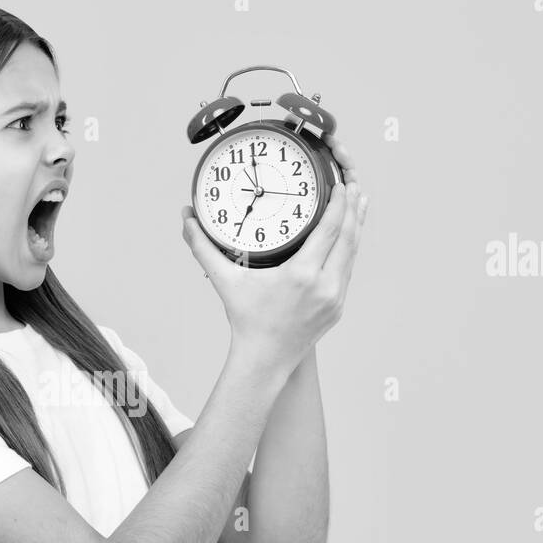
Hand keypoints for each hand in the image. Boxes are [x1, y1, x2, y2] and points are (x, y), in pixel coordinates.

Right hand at [180, 135, 368, 375]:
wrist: (264, 359)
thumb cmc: (245, 320)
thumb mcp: (225, 281)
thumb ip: (203, 248)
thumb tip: (186, 218)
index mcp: (301, 275)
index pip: (330, 229)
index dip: (339, 203)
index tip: (339, 183)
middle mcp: (324, 286)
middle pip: (349, 237)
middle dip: (353, 208)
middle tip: (352, 183)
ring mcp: (335, 298)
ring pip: (353, 253)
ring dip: (356, 226)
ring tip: (357, 202)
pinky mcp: (338, 307)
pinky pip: (348, 270)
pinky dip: (350, 249)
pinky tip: (348, 236)